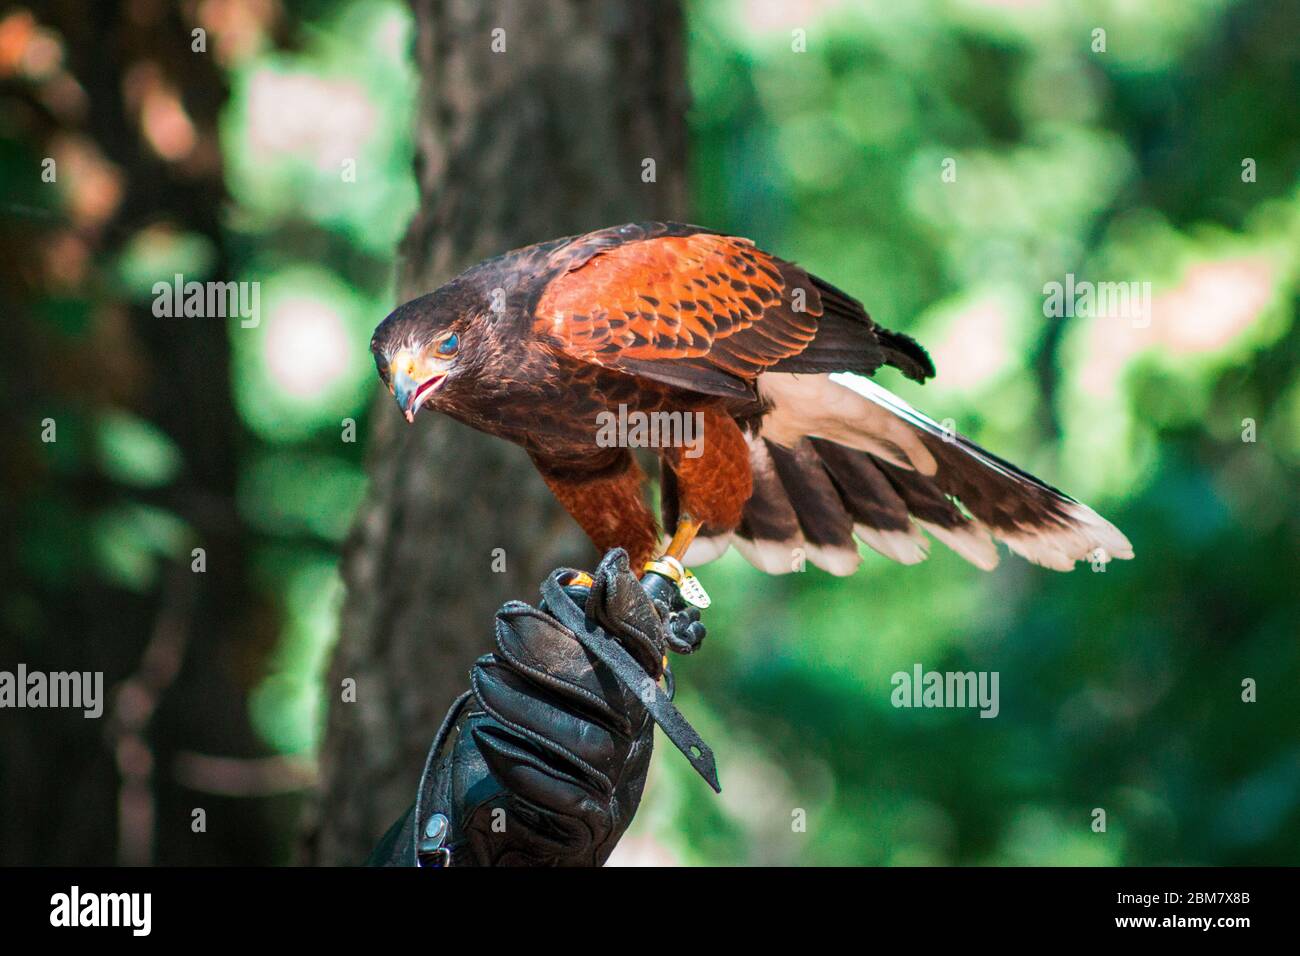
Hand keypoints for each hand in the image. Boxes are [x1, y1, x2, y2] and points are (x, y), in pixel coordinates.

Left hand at [454, 549, 665, 865]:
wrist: (524, 829)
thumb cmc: (537, 736)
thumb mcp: (555, 681)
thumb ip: (571, 637)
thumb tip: (585, 578)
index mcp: (637, 694)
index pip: (648, 649)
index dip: (632, 611)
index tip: (609, 571)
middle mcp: (637, 737)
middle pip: (614, 692)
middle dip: (556, 650)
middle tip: (504, 620)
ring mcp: (616, 783)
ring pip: (585, 741)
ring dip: (525, 703)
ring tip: (481, 676)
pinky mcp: (586, 824)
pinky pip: (558, 791)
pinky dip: (519, 760)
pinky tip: (485, 735)